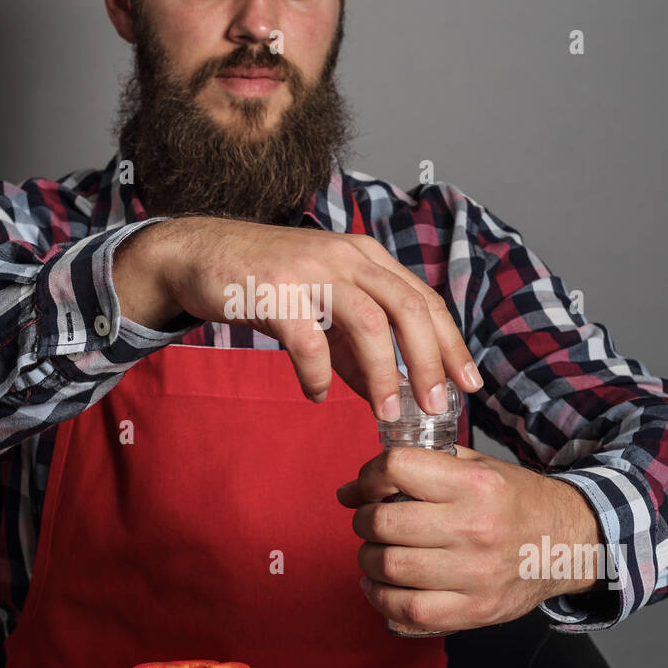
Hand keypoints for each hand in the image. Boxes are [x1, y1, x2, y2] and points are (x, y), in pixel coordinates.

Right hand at [114, 216, 483, 418]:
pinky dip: (319, 373)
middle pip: (407, 308)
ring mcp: (311, 270)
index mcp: (366, 258)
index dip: (451, 344)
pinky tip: (318, 393)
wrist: (198, 253)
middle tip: (438, 407)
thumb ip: (353, 346)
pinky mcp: (274, 291)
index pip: (424, 300)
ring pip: (368, 322)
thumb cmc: (265, 282)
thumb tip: (386, 391)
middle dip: (430, 361)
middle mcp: (346, 257)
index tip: (469, 385)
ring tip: (387, 413)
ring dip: (383, 374)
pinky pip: (309, 339)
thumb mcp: (321, 306)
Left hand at [336, 445, 606, 630]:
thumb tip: (349, 492)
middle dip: (363, 520)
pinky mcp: (475, 611)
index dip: (368, 477)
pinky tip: (380, 586)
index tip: (365, 488)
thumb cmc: (514, 501)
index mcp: (475, 483)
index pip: (396, 468)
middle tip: (369, 521)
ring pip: (388, 568)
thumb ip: (419, 468)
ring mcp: (475, 574)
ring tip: (375, 553)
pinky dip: (381, 599)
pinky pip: (408, 611)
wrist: (569, 543)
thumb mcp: (478, 466)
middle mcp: (475, 528)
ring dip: (367, 560)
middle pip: (384, 523)